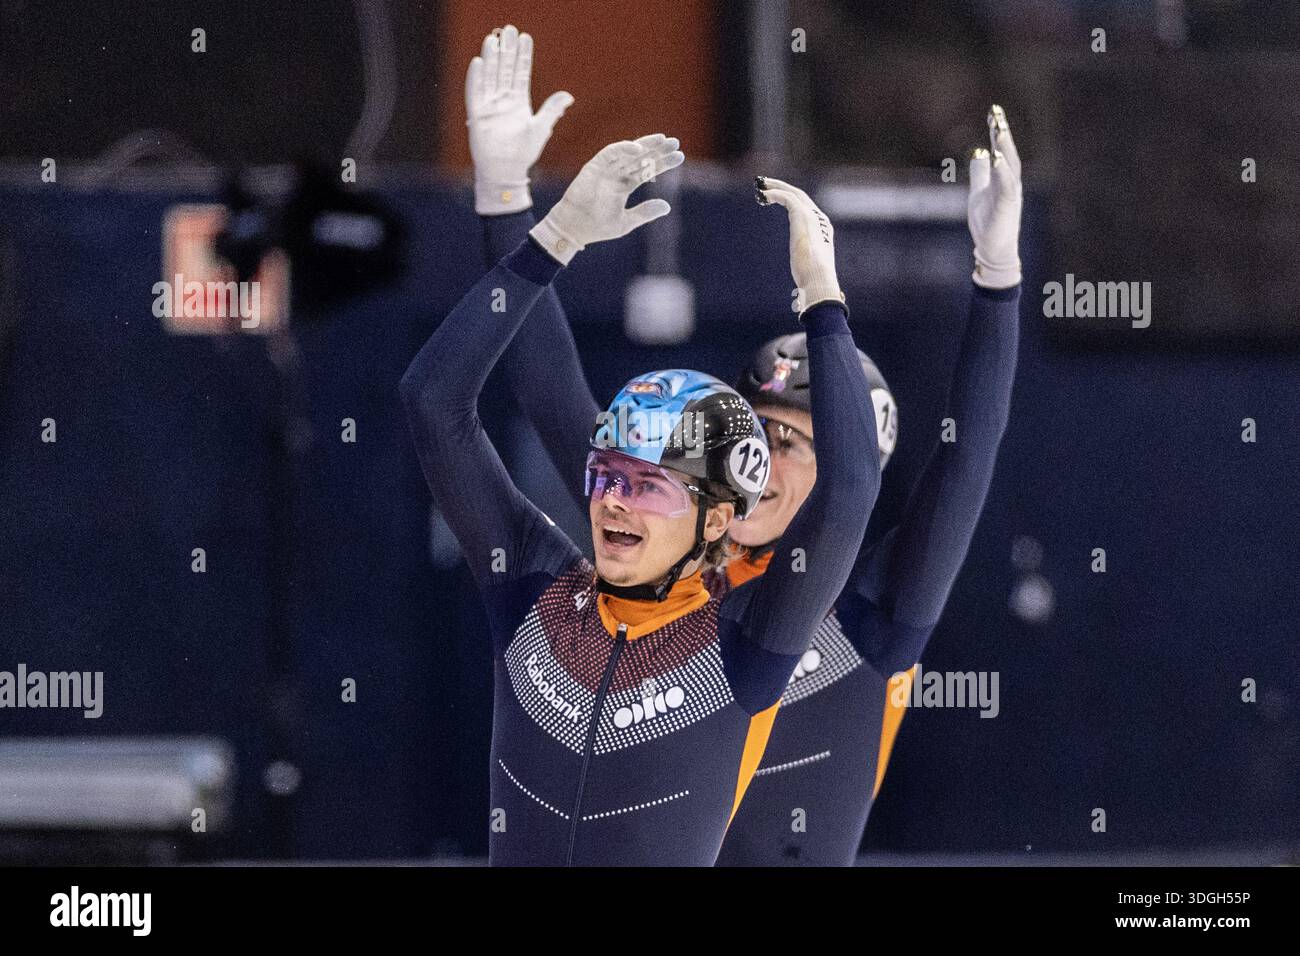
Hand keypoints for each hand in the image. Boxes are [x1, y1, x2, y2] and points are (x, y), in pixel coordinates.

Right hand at [465, 24, 573, 214]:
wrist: (505, 173)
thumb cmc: (523, 153)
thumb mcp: (541, 129)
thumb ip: (552, 110)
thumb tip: (569, 96)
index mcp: (520, 102)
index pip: (521, 73)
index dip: (523, 56)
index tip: (525, 37)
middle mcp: (504, 101)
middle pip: (504, 69)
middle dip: (507, 50)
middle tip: (508, 29)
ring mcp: (490, 106)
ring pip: (490, 76)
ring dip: (491, 58)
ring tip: (493, 39)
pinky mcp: (477, 115)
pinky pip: (475, 93)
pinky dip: (476, 78)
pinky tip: (478, 62)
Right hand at [529, 134, 683, 264]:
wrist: (573, 229)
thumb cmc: (596, 227)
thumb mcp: (626, 221)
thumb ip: (645, 213)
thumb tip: (667, 206)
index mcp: (623, 186)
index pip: (647, 170)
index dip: (663, 163)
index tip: (679, 157)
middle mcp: (616, 175)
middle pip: (641, 158)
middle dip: (658, 150)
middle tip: (676, 143)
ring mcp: (605, 169)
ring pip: (629, 153)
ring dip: (645, 145)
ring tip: (663, 140)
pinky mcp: (594, 166)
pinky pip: (610, 153)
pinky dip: (623, 148)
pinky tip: (638, 148)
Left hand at [755, 176, 843, 314]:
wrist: (819, 282)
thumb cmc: (814, 283)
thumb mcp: (807, 274)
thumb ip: (804, 277)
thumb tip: (800, 297)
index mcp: (822, 231)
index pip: (806, 209)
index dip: (791, 200)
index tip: (776, 198)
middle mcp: (819, 220)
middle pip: (800, 196)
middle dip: (783, 188)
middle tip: (765, 186)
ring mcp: (812, 217)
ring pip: (794, 193)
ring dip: (776, 187)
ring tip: (760, 187)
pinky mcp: (803, 217)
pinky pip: (788, 198)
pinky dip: (775, 194)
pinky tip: (764, 196)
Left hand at [968, 104, 1022, 288]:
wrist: (993, 250)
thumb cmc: (988, 222)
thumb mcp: (980, 191)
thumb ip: (981, 172)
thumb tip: (977, 151)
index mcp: (1004, 179)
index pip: (1001, 150)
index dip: (997, 131)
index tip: (993, 111)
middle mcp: (1011, 184)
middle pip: (1009, 154)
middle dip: (1003, 133)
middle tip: (997, 113)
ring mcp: (1010, 195)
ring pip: (1010, 167)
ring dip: (1005, 148)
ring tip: (999, 129)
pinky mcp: (1006, 208)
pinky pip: (1006, 187)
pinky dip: (1002, 172)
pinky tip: (997, 159)